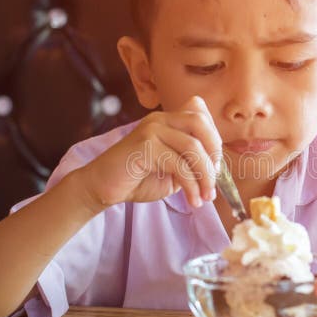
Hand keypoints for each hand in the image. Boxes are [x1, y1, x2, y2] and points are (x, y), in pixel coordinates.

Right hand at [77, 95, 221, 210]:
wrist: (102, 187)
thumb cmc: (136, 179)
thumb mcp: (172, 168)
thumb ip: (190, 161)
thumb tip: (215, 167)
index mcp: (167, 120)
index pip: (200, 115)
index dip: (214, 141)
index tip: (215, 168)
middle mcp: (159, 119)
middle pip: (200, 122)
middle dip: (214, 152)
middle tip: (213, 180)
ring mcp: (151, 130)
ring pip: (192, 146)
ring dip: (205, 175)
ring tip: (205, 196)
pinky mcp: (144, 146)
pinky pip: (178, 165)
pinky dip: (191, 186)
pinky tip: (193, 200)